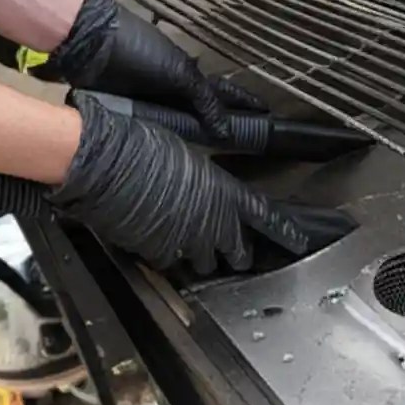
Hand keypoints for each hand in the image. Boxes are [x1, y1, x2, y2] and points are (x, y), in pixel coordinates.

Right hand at [46, 92, 354, 271]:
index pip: (266, 219)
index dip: (286, 233)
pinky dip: (171, 251)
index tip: (299, 244)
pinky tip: (161, 238)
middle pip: (237, 252)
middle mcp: (209, 224)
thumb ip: (205, 179)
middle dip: (239, 252)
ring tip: (195, 243)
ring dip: (203, 254)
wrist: (104, 160)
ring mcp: (182, 241)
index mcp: (224, 194)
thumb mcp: (188, 153)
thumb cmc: (145, 143)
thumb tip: (204, 184)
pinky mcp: (154, 251)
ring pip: (204, 261)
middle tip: (238, 252)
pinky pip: (171, 258)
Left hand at [48, 0, 263, 139]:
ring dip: (189, 137)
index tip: (265, 113)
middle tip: (239, 144)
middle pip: (200, 111)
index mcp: (189, 74)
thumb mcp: (178, 73)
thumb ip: (203, 101)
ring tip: (207, 158)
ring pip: (176, 123)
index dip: (242, 103)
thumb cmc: (138, 49)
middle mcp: (172, 88)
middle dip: (217, 125)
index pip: (222, 93)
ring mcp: (151, 100)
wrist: (92, 44)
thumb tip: (225, 131)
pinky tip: (170, 152)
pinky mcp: (128, 111)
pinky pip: (151, 128)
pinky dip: (162, 138)